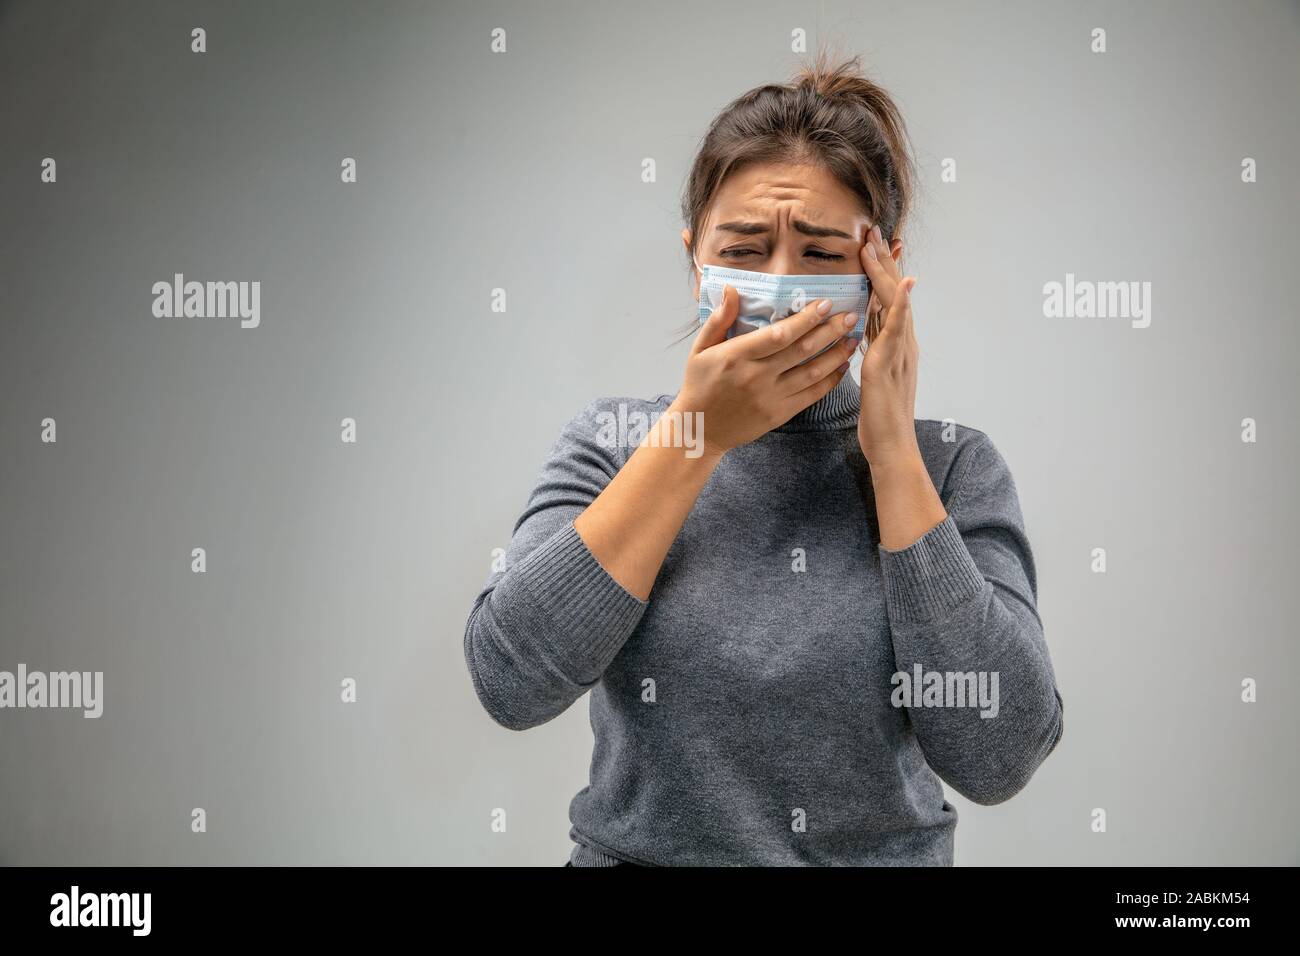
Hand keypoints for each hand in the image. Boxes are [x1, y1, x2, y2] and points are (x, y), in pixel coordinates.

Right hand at [674, 285, 859, 456]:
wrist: (700, 430)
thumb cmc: (699, 385)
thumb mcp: (700, 349)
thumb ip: (719, 319)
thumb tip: (732, 290)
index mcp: (736, 356)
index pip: (778, 334)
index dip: (805, 319)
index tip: (825, 304)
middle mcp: (756, 377)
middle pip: (801, 350)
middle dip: (830, 331)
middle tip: (850, 316)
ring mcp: (770, 398)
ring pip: (812, 372)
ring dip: (837, 354)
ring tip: (854, 339)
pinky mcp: (779, 414)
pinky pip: (811, 395)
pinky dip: (830, 380)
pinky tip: (843, 366)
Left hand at [857, 223, 920, 467]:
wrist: (892, 446)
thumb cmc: (879, 416)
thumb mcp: (873, 375)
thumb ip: (870, 350)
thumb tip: (860, 330)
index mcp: (895, 344)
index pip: (890, 298)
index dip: (883, 271)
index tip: (874, 245)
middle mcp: (903, 343)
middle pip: (896, 292)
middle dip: (886, 261)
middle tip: (876, 231)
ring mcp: (899, 352)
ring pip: (897, 303)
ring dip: (888, 272)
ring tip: (878, 244)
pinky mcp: (890, 364)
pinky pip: (896, 330)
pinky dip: (900, 306)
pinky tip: (902, 286)